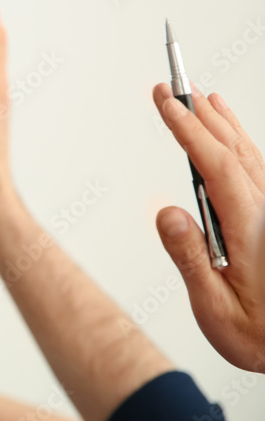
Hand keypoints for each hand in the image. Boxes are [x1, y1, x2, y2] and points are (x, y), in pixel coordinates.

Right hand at [153, 83, 264, 371]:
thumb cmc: (260, 336)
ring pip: (247, 155)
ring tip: (200, 96)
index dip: (187, 127)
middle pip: (231, 150)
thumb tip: (168, 211)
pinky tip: (229, 134)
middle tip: (174, 83)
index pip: (213, 163)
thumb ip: (191, 258)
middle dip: (199, 113)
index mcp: (250, 229)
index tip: (165, 98)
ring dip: (221, 123)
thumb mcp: (216, 309)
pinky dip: (239, 143)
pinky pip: (256, 168)